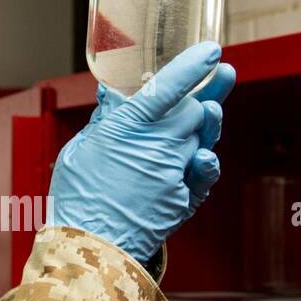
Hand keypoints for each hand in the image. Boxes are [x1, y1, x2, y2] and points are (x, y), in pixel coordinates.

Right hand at [48, 42, 235, 264]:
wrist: (91, 250)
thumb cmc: (78, 200)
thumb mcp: (80, 150)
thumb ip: (103, 122)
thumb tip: (112, 97)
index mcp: (127, 128)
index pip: (167, 87)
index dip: (193, 65)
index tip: (211, 50)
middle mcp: (158, 146)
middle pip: (194, 109)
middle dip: (209, 90)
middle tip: (221, 74)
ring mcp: (175, 172)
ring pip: (204, 136)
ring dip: (210, 121)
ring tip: (212, 107)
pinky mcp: (184, 198)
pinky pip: (206, 172)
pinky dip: (208, 159)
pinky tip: (206, 153)